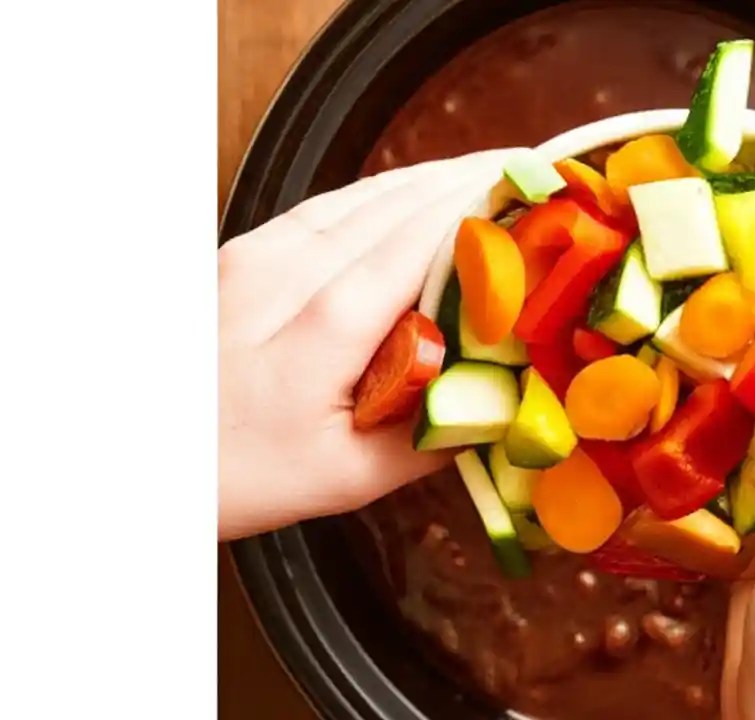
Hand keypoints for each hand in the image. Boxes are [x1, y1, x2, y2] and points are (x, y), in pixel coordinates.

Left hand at [218, 150, 514, 540]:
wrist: (134, 455)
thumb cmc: (233, 474)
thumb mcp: (345, 480)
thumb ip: (430, 439)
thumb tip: (497, 406)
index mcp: (323, 329)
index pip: (417, 242)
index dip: (478, 205)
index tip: (530, 186)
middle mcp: (288, 273)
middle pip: (395, 204)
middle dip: (466, 180)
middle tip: (525, 171)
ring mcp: (258, 254)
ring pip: (361, 195)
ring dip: (427, 178)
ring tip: (484, 170)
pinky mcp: (242, 252)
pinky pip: (326, 206)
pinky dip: (379, 192)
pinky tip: (409, 192)